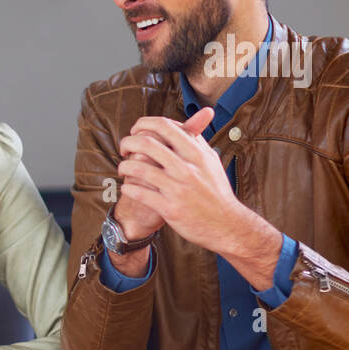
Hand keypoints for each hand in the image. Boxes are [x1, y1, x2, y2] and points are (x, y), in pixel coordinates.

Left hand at [116, 108, 250, 255]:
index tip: (135, 130)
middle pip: (147, 143)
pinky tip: (127, 187)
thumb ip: (197, 143)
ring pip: (139, 168)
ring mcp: (178, 189)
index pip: (165, 126)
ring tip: (123, 169)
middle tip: (124, 148)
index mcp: (196, 154)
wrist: (226, 225)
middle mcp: (187, 168)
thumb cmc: (216, 192)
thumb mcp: (211, 162)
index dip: (144, 124)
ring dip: (124, 166)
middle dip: (128, 143)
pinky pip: (140, 194)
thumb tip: (187, 125)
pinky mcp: (171, 208)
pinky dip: (129, 188)